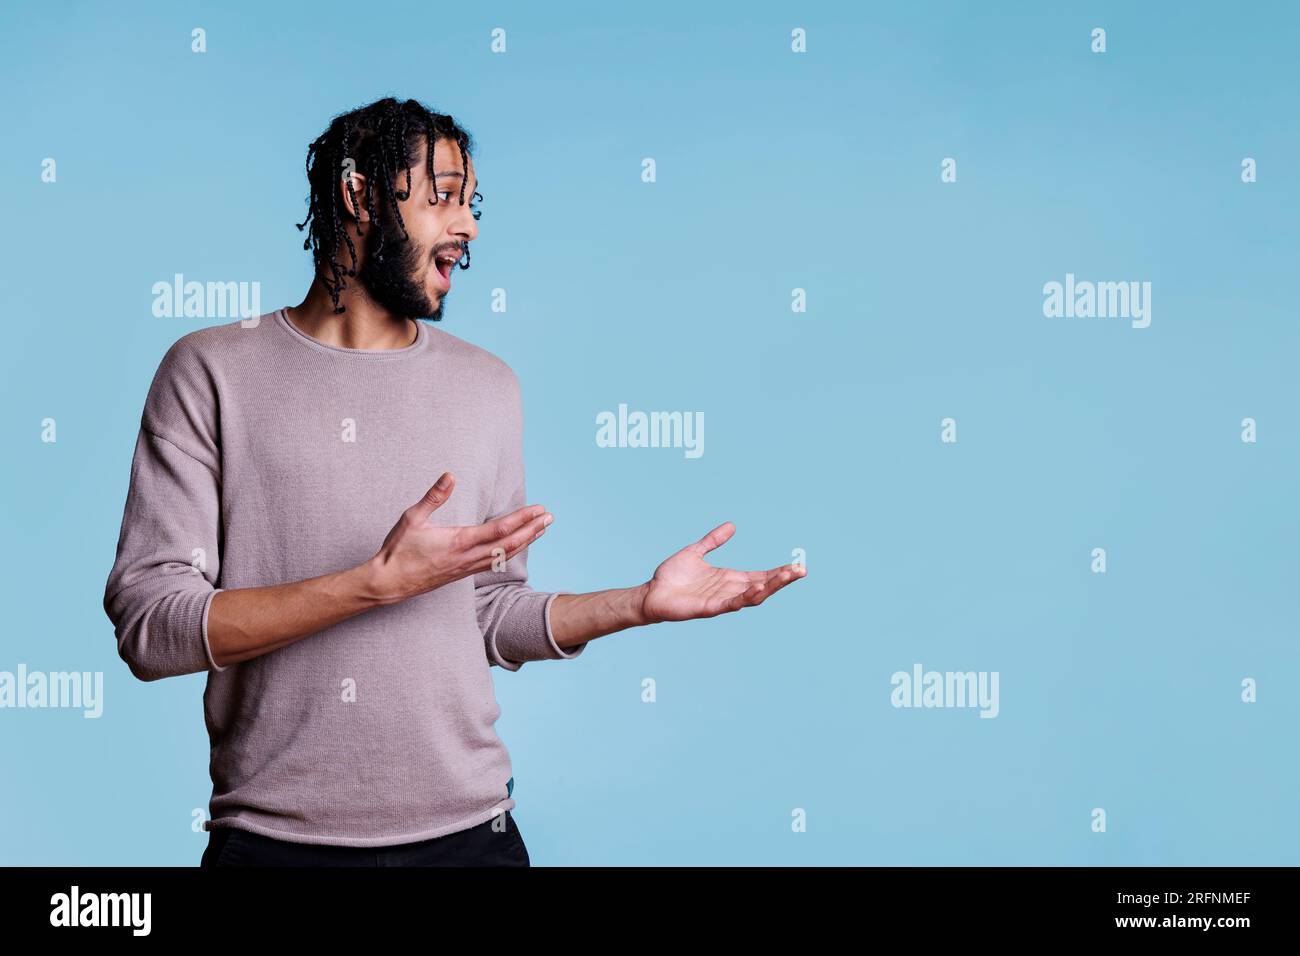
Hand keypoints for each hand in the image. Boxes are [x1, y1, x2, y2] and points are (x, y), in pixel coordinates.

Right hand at [366, 472, 552, 604]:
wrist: (389, 583)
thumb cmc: (398, 550)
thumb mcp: (412, 518)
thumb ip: (434, 496)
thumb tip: (450, 475)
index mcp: (458, 542)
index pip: (499, 530)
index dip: (522, 519)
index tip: (538, 509)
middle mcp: (468, 557)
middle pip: (510, 544)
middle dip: (532, 530)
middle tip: (550, 518)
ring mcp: (467, 568)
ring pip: (505, 555)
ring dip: (526, 541)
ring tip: (541, 529)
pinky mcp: (463, 573)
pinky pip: (495, 562)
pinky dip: (511, 552)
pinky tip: (518, 546)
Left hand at [637, 521, 805, 624]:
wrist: (650, 593)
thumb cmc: (672, 576)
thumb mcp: (696, 552)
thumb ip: (713, 540)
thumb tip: (731, 526)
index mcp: (730, 579)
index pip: (761, 576)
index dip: (779, 572)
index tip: (798, 566)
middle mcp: (729, 591)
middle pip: (763, 586)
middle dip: (782, 579)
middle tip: (801, 570)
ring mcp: (721, 600)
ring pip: (753, 596)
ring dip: (771, 587)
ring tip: (787, 576)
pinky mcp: (709, 608)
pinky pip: (731, 603)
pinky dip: (746, 596)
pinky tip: (758, 587)